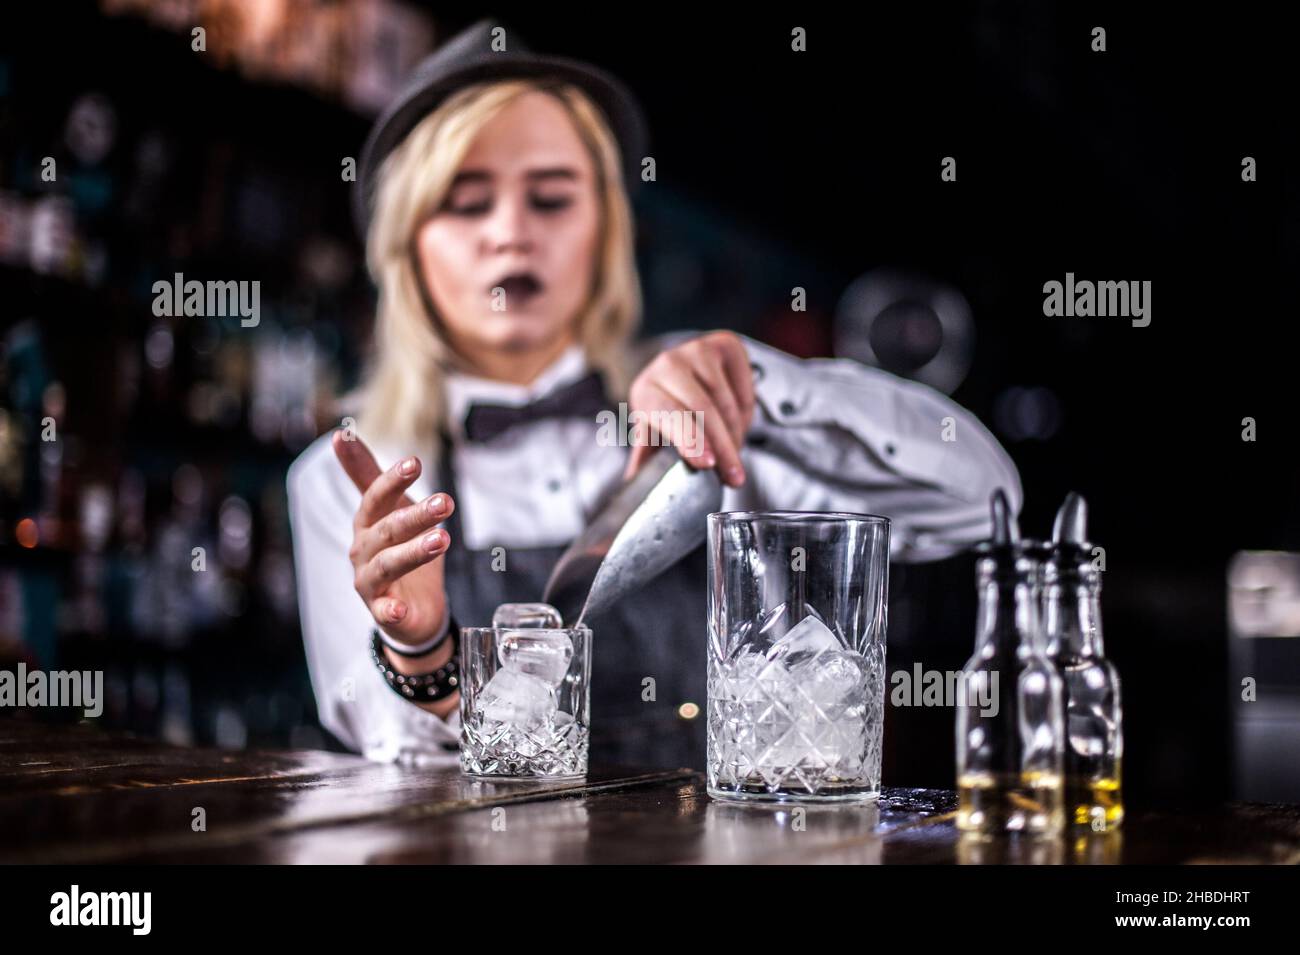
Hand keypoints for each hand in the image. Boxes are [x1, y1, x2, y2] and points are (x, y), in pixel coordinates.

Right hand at [332, 430, 454, 648]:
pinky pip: (384, 612)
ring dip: (414, 552)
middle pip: (388, 529)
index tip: (415, 463)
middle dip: (416, 514)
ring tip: (442, 540)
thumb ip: (368, 475)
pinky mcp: (383, 612)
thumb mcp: (389, 509)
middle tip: (447, 501)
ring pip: (389, 564)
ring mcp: (370, 582)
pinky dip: (390, 610)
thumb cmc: (399, 549)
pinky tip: (399, 608)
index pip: (375, 498)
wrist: (408, 606)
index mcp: (366, 523)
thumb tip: (341, 434)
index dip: (392, 480)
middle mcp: (363, 551)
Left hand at [623, 331, 755, 487]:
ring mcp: (699, 350)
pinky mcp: (726, 344)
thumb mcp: (653, 430)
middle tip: (734, 475)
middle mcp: (668, 364)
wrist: (682, 366)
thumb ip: (646, 458)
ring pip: (727, 402)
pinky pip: (745, 390)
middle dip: (723, 448)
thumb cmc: (667, 405)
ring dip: (736, 435)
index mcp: (645, 390)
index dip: (690, 440)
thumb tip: (633, 487)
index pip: (669, 415)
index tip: (708, 464)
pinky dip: (747, 416)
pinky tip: (737, 426)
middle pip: (704, 410)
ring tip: (733, 454)